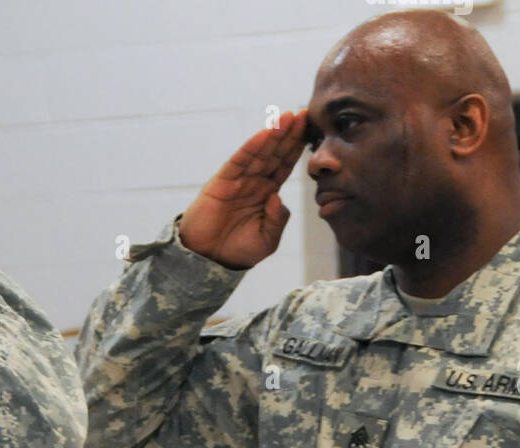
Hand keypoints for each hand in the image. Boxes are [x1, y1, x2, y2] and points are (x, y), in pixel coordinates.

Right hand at [177, 110, 307, 269]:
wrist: (209, 260)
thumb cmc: (238, 251)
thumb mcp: (267, 240)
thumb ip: (278, 220)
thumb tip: (277, 196)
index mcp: (267, 193)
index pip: (285, 165)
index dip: (297, 148)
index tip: (311, 131)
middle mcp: (254, 182)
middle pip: (275, 153)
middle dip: (289, 134)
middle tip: (304, 114)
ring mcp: (238, 180)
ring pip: (259, 153)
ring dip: (273, 134)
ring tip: (288, 117)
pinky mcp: (222, 182)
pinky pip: (239, 161)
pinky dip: (251, 147)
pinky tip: (264, 134)